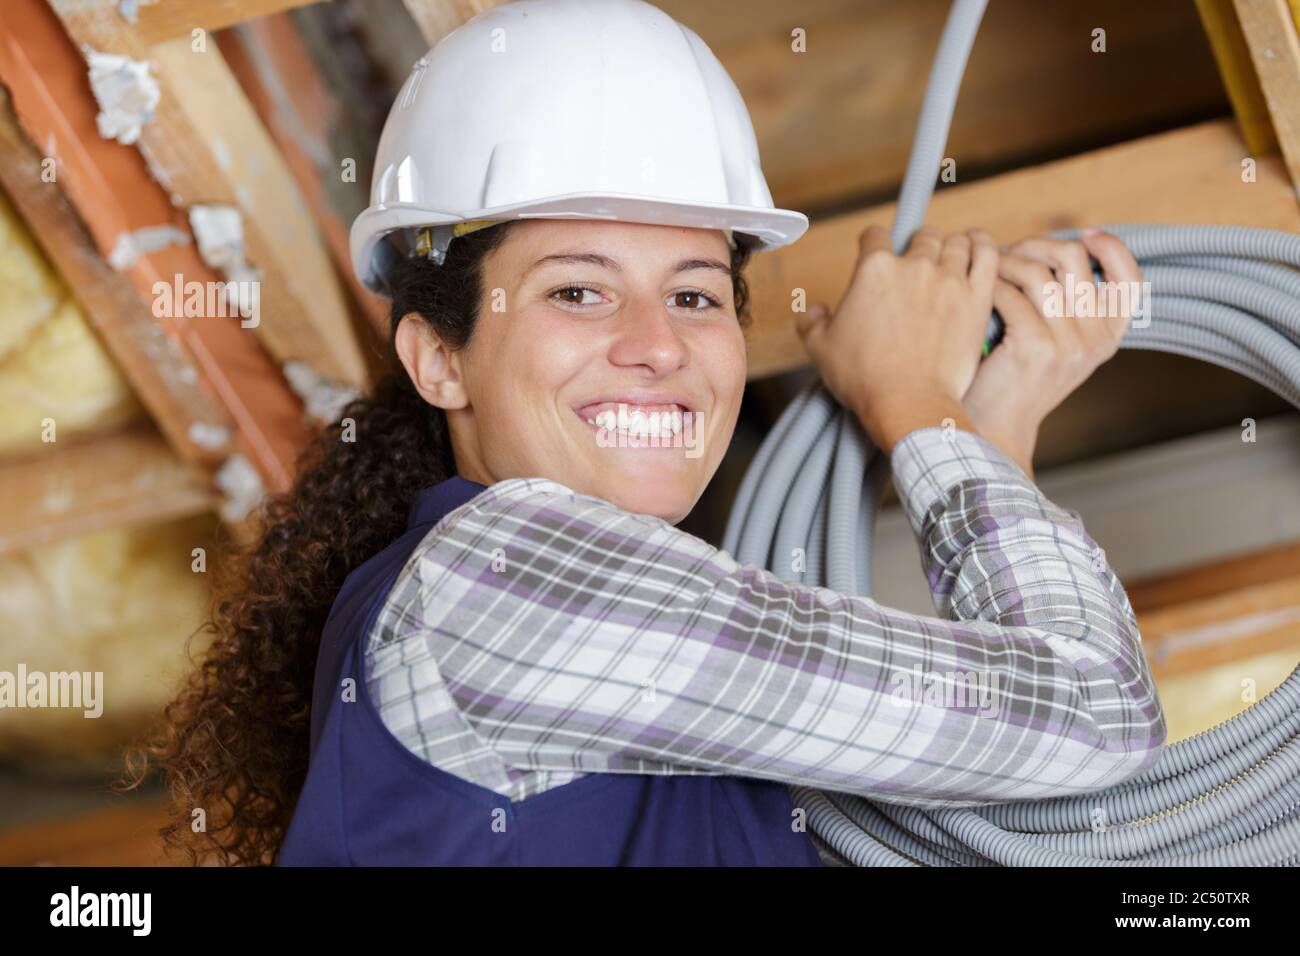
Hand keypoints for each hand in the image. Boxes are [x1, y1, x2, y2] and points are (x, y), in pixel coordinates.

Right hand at [795, 223, 999, 451]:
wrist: (908, 403)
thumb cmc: (864, 378)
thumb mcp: (819, 349)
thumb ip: (811, 321)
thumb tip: (814, 310)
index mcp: (873, 270)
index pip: (874, 235)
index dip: (873, 243)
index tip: (874, 254)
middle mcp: (913, 265)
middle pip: (921, 236)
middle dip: (916, 246)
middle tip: (914, 267)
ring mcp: (949, 280)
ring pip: (955, 243)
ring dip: (949, 248)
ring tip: (946, 261)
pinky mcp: (977, 299)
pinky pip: (988, 255)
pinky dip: (983, 245)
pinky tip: (977, 245)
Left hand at [962, 229, 1143, 476]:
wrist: (998, 428)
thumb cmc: (1020, 378)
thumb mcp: (1063, 344)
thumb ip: (1074, 306)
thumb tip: (1062, 248)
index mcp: (1111, 335)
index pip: (1131, 279)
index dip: (1112, 247)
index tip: (1086, 234)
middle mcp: (1096, 338)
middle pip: (1075, 259)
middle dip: (1036, 246)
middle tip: (1010, 253)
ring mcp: (1068, 344)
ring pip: (1038, 273)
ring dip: (1006, 262)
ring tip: (988, 269)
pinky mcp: (1035, 348)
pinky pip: (1011, 294)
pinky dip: (991, 286)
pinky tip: (980, 294)